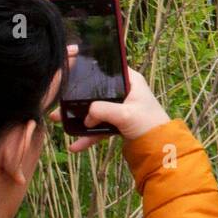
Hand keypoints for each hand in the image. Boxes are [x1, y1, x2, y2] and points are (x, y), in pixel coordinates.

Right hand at [52, 52, 170, 150]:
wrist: (161, 149)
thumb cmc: (149, 125)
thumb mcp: (125, 114)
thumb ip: (102, 110)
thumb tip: (85, 117)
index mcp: (130, 80)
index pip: (107, 68)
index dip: (88, 68)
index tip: (69, 69)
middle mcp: (125, 91)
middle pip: (95, 91)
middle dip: (76, 99)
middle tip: (57, 100)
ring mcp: (121, 108)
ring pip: (95, 110)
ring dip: (78, 118)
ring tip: (57, 122)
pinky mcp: (118, 124)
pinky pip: (99, 127)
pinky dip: (88, 136)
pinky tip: (75, 145)